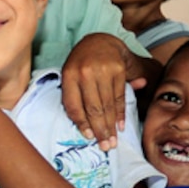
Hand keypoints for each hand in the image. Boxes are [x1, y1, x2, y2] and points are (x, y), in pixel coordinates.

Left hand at [61, 33, 133, 150]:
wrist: (100, 41)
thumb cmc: (81, 64)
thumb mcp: (71, 76)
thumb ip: (75, 98)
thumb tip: (83, 126)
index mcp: (68, 75)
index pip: (73, 105)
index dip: (81, 123)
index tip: (88, 136)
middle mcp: (85, 73)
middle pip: (92, 108)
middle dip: (99, 130)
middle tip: (105, 147)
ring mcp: (103, 71)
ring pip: (107, 105)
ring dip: (110, 126)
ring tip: (112, 141)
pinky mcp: (118, 70)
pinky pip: (119, 97)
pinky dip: (120, 113)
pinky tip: (120, 126)